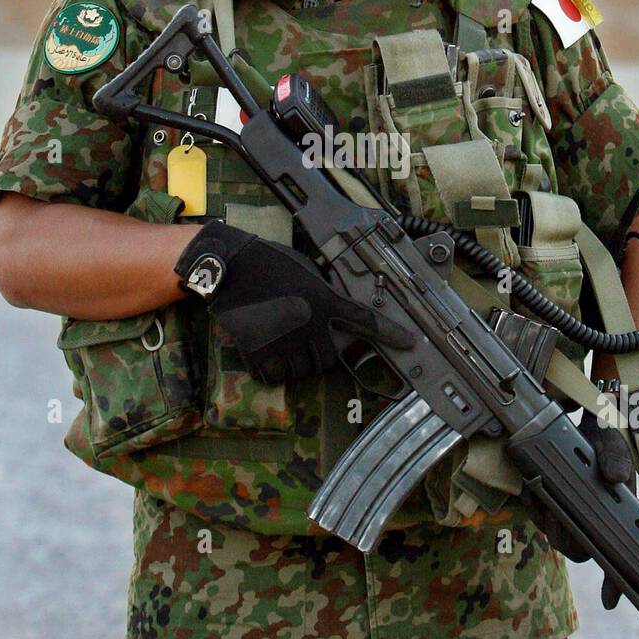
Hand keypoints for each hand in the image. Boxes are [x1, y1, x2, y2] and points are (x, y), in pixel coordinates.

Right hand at [175, 219, 414, 383]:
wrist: (229, 266)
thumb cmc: (266, 261)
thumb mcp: (305, 270)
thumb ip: (322, 293)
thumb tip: (332, 312)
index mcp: (322, 300)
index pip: (364, 320)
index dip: (390, 333)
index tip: (409, 343)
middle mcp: (309, 324)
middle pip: (328, 362)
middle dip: (321, 358)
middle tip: (308, 346)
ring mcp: (284, 341)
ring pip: (302, 372)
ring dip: (297, 366)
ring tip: (283, 347)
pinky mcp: (258, 352)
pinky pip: (274, 377)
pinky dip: (273, 372)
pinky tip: (267, 356)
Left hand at [522, 412, 635, 583]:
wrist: (580, 423)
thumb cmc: (602, 438)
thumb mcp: (611, 442)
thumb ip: (615, 458)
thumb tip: (616, 477)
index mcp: (618, 514)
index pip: (619, 556)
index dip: (616, 582)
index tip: (610, 600)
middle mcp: (595, 520)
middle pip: (579, 550)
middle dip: (565, 536)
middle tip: (556, 511)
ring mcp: (570, 514)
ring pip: (555, 536)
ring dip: (546, 519)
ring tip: (543, 492)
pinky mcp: (548, 504)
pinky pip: (537, 515)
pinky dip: (532, 504)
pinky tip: (533, 486)